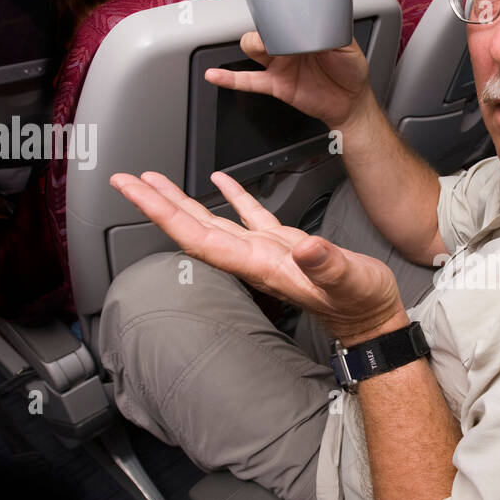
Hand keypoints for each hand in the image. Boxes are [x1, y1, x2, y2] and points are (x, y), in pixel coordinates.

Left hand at [110, 170, 404, 343]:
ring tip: (155, 180)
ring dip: (182, 201)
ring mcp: (266, 252)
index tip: (135, 191)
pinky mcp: (282, 245)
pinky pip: (249, 216)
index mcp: (261, 264)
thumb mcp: (350, 282)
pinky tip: (220, 181)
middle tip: (126, 180)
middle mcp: (254, 259)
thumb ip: (326, 265)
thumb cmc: (362, 306)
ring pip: (213, 222)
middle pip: (193, 228)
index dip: (163, 212)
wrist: (373, 319)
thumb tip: (305, 248)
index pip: (199, 236)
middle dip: (157, 204)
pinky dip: (232, 196)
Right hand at [204, 0, 373, 130]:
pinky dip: (229, 79)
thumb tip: (317, 25)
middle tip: (273, 22)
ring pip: (253, 46)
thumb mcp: (348, 47)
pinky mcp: (275, 84)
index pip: (282, 8)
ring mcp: (278, 63)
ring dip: (254, 43)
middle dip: (262, 20)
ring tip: (264, 45)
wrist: (351, 103)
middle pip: (262, 24)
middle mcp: (287, 43)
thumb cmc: (350, 71)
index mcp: (302, 29)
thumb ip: (333, 33)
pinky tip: (215, 75)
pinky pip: (247, 81)